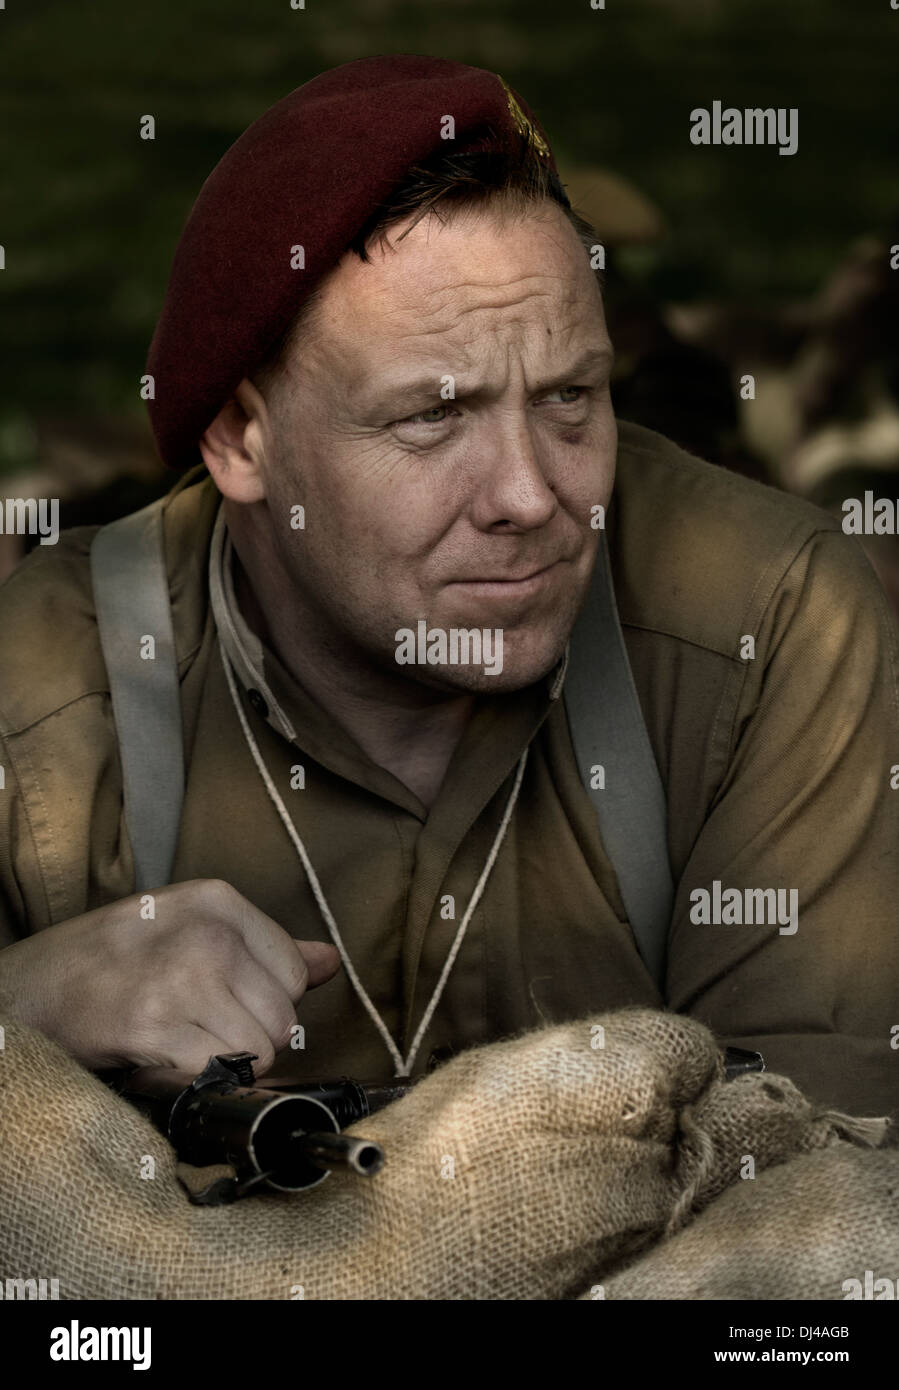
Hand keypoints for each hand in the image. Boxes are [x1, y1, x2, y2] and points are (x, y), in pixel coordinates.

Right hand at [0, 878, 339, 1072]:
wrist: (29, 989)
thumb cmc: (110, 960)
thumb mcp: (188, 928)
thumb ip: (264, 947)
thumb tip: (329, 962)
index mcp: (218, 900)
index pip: (296, 970)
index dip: (266, 1000)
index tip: (226, 1001)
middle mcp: (208, 932)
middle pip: (283, 1017)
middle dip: (249, 1039)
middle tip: (197, 1028)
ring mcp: (182, 977)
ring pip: (258, 1051)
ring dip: (222, 1063)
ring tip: (178, 1040)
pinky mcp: (155, 1025)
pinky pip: (217, 1073)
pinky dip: (193, 1079)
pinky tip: (160, 1056)